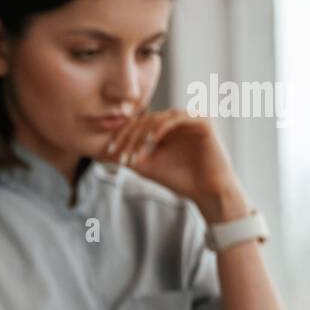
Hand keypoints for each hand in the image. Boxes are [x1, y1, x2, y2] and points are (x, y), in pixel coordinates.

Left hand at [103, 110, 247, 221]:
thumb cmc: (179, 180)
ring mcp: (191, 118)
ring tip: (133, 152)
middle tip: (117, 152)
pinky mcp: (203, 121)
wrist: (208, 192)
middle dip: (129, 137)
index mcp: (166, 128)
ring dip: (142, 135)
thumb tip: (101, 152)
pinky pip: (178, 118)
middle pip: (146, 120)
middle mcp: (178, 120)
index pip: (139, 124)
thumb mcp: (147, 166)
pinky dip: (162, 127)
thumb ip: (128, 156)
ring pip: (159, 118)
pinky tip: (150, 140)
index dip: (122, 136)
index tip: (109, 152)